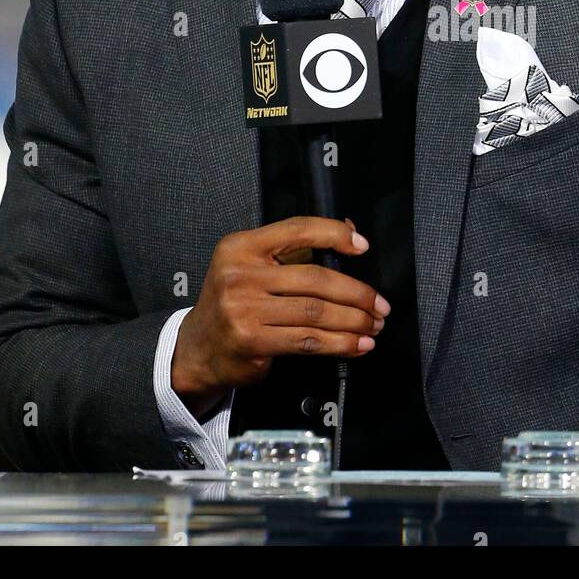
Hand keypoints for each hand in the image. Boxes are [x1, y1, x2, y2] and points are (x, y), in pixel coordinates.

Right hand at [171, 216, 388, 418]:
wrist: (198, 348)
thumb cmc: (235, 302)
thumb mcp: (252, 266)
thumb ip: (294, 250)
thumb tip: (349, 231)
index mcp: (242, 246)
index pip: (297, 229)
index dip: (334, 235)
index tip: (362, 246)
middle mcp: (240, 274)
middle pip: (315, 278)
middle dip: (357, 293)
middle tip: (379, 304)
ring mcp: (244, 309)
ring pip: (316, 312)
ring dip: (353, 321)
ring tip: (373, 326)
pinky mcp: (252, 341)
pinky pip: (307, 340)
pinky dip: (339, 344)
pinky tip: (357, 345)